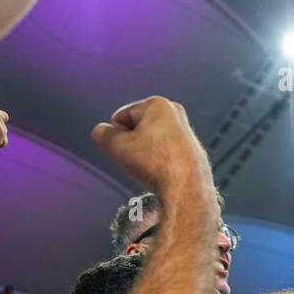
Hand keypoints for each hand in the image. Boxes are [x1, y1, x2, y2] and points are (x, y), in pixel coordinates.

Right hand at [91, 96, 212, 194]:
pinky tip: (163, 173)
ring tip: (152, 168)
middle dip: (133, 144)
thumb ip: (101, 135)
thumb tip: (101, 132)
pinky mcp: (192, 149)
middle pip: (136, 128)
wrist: (187, 189)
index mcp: (157, 104)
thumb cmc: (154, 164)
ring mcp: (185, 130)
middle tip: (140, 161)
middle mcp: (174, 112)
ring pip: (150, 142)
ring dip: (145, 154)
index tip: (128, 151)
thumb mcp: (116, 147)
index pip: (120, 117)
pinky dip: (160, 162)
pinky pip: (165, 153)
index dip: (117, 136)